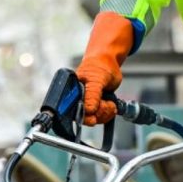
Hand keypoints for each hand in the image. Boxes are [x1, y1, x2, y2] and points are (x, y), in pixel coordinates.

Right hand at [74, 11, 134, 126]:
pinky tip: (110, 104)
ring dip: (106, 112)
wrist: (107, 63)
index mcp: (72, 93)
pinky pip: (100, 116)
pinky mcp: (95, 107)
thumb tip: (88, 110)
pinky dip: (108, 112)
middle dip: (100, 113)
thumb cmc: (99, 67)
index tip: (94, 118)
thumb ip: (92, 94)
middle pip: (86, 118)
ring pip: (95, 118)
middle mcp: (77, 100)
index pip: (75, 113)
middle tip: (107, 103)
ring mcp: (87, 104)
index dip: (86, 118)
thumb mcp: (97, 80)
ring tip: (109, 102)